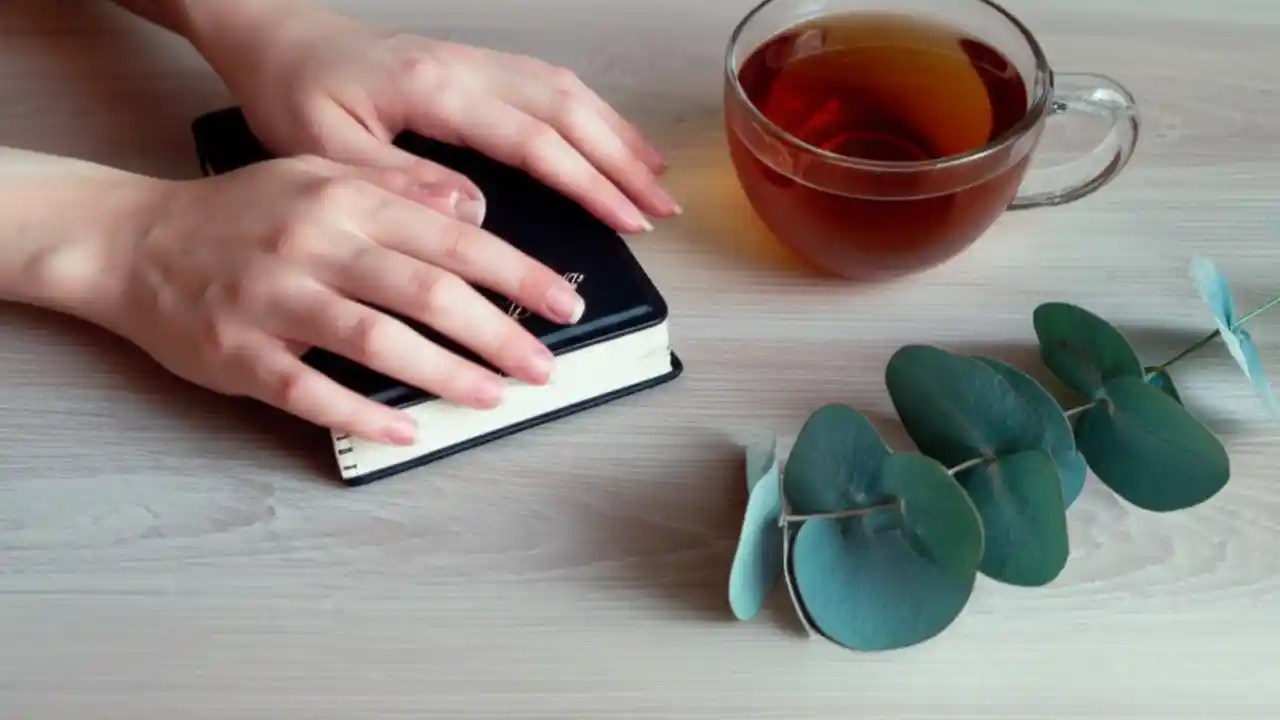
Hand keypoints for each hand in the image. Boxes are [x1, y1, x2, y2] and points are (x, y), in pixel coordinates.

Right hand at [100, 155, 585, 444]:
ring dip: (445, 373)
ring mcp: (275, 299)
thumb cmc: (238, 215)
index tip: (562, 303)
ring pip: (377, 340)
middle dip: (498, 332)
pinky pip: (310, 390)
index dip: (516, 275)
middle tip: (543, 364)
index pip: (452, 240)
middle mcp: (315, 243)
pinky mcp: (240, 351)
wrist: (132, 241)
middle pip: (427, 291)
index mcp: (344, 200)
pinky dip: (362, 413)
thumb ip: (397, 190)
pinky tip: (405, 432)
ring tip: (492, 396)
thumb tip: (473, 209)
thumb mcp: (318, 176)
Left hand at [187, 1, 678, 232]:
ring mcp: (474, 59)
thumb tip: (475, 211)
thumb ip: (397, 181)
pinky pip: (548, 81)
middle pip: (567, 109)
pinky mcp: (472, 64)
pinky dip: (591, 111)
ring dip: (616, 133)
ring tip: (654, 177)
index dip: (588, 183)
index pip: (533, 139)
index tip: (627, 220)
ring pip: (567, 89)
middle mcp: (465, 66)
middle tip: (660, 209)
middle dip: (621, 162)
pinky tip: (606, 136)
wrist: (273, 36)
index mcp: (433, 88)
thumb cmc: (291, 90)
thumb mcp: (322, 150)